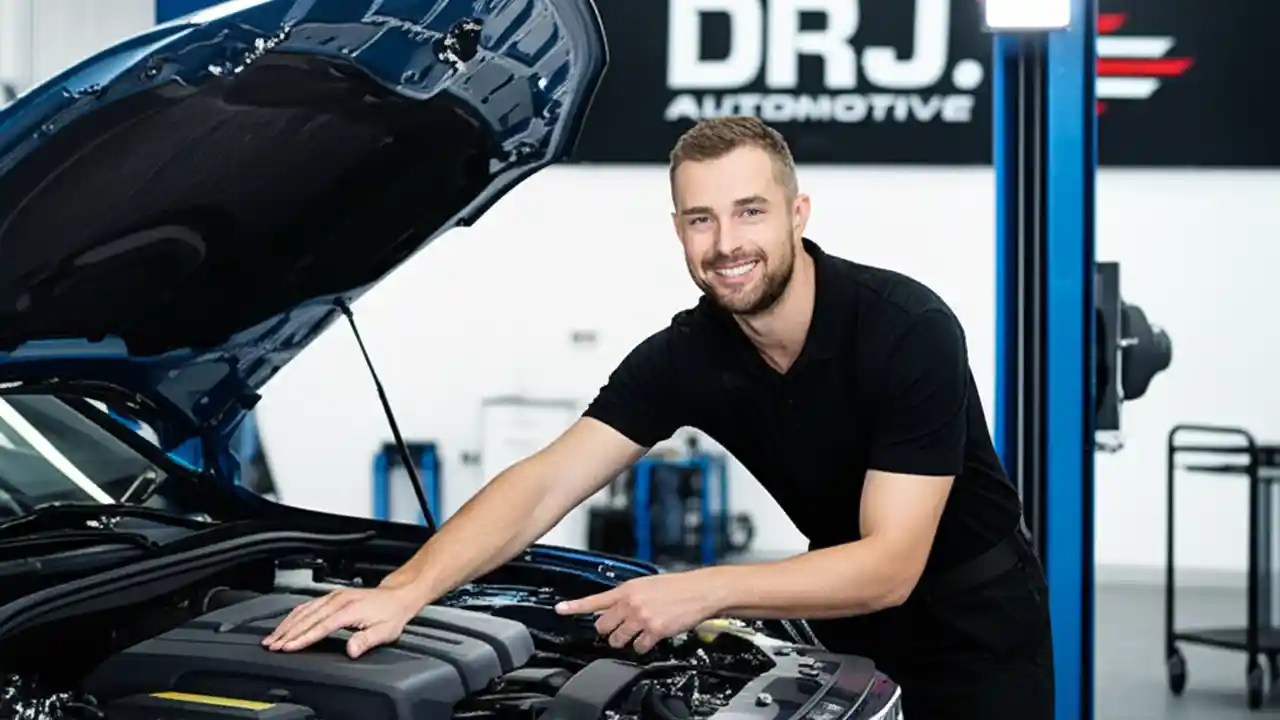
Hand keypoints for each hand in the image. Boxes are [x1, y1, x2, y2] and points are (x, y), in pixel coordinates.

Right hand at [261, 581, 425, 658]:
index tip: (288, 647)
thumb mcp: (385, 631)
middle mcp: (338, 600)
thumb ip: (366, 640)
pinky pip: (308, 605)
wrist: (397, 596)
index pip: (321, 626)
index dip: (303, 638)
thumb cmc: (391, 614)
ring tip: (272, 637)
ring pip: (304, 610)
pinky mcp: (332, 596)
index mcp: (349, 610)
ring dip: (287, 624)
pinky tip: (285, 623)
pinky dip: (294, 615)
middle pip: (307, 618)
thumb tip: (351, 650)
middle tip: (271, 645)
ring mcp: (334, 596)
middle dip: (287, 633)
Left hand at [554, 571, 724, 653]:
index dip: (575, 606)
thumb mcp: (647, 584)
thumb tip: (613, 607)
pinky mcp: (654, 631)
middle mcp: (631, 603)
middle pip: (603, 625)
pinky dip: (642, 647)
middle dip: (608, 630)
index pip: (595, 599)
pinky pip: (638, 647)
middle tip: (618, 629)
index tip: (560, 609)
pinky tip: (649, 639)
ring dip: (624, 640)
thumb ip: (628, 596)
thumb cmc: (677, 586)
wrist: (700, 591)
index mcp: (628, 589)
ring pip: (618, 639)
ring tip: (636, 633)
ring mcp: (642, 618)